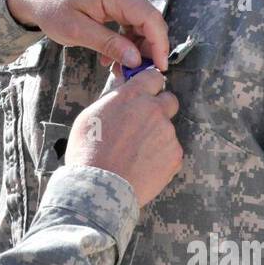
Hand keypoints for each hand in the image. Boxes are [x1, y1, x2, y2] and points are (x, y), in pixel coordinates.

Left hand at [7, 0, 168, 69]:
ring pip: (144, 25)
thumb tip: (136, 60)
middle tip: (133, 75)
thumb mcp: (77, 31)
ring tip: (119, 70)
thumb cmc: (53, 9)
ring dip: (135, 49)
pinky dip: (127, 42)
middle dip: (147, 51)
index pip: (150, 19)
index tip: (159, 69)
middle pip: (151, 22)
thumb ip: (108, 44)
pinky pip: (134, 23)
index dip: (159, 45)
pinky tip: (113, 58)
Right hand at [65, 68, 182, 206]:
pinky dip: (160, 157)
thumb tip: (124, 90)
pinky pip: (171, 151)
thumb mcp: (91, 116)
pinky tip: (142, 166)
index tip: (146, 93)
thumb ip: (114, 100)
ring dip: (156, 137)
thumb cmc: (88, 151)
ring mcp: (167, 133)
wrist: (101, 187)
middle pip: (169, 100)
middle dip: (160, 109)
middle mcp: (154, 110)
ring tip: (135, 154)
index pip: (154, 76)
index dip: (150, 85)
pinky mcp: (175, 155)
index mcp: (132, 96)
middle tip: (143, 125)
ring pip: (167, 130)